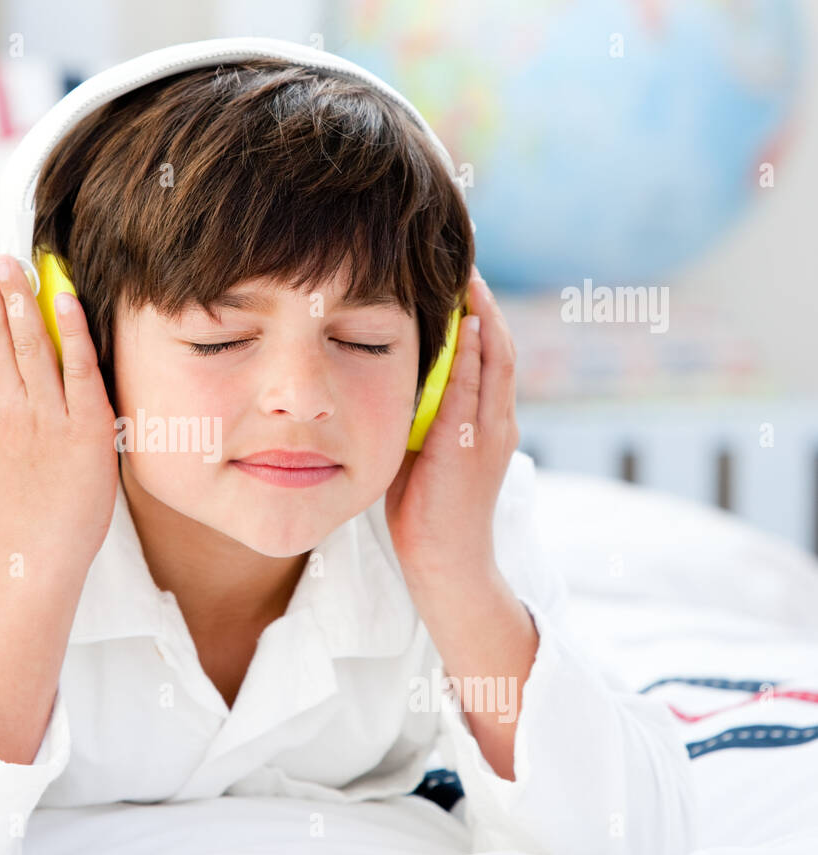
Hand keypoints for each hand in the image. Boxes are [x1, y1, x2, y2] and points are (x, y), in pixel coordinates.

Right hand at [0, 236, 118, 563]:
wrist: (38, 552)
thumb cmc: (26, 507)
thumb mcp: (0, 452)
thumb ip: (4, 410)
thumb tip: (4, 378)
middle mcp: (12, 407)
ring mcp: (46, 417)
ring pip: (28, 345)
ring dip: (21, 297)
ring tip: (15, 258)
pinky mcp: (83, 429)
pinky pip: (77, 372)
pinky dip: (70, 334)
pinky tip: (65, 300)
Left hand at [385, 264, 518, 585]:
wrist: (446, 563)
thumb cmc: (426, 513)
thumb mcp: (420, 452)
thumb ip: (416, 417)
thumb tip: (384, 382)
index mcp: (488, 423)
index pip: (490, 356)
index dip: (480, 315)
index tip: (462, 279)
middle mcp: (497, 422)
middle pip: (500, 347)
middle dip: (485, 303)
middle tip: (470, 261)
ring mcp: (489, 434)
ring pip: (496, 361)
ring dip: (485, 316)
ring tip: (471, 276)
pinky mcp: (472, 448)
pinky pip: (474, 392)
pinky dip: (473, 355)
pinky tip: (467, 325)